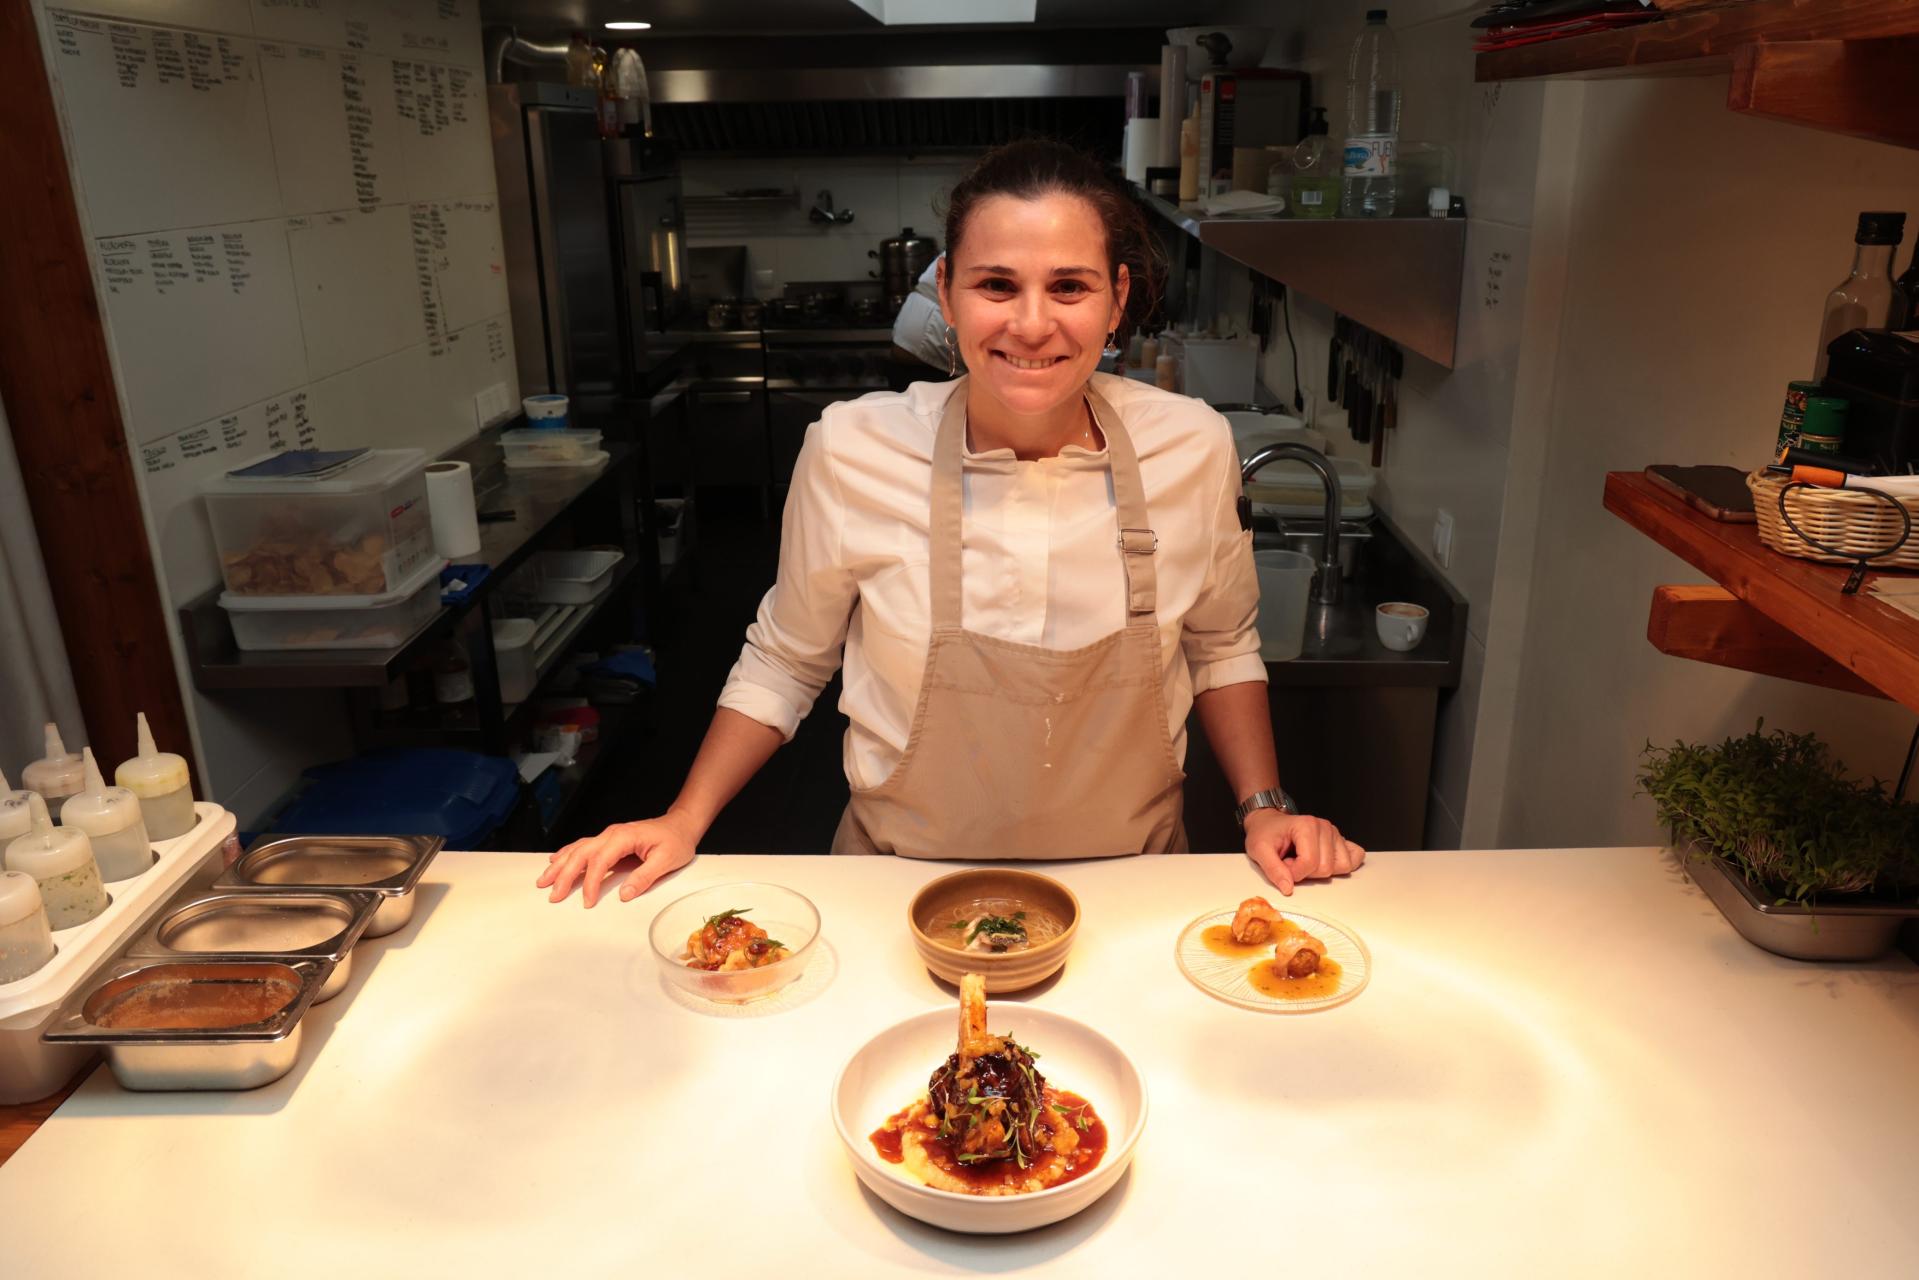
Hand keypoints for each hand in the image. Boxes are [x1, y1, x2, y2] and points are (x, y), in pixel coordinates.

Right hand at [537, 812, 699, 905]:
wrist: (680, 824)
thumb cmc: (676, 840)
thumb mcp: (667, 860)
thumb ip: (645, 877)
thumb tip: (624, 894)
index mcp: (624, 837)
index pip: (600, 861)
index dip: (591, 882)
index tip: (588, 901)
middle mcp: (612, 834)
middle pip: (581, 854)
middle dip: (565, 875)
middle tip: (554, 894)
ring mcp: (608, 836)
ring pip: (577, 849)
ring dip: (560, 864)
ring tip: (544, 880)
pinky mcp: (609, 840)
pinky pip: (582, 846)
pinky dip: (567, 854)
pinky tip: (556, 860)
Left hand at [1243, 809, 1364, 895]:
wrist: (1268, 822)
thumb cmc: (1265, 833)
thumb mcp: (1259, 850)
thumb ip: (1273, 869)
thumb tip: (1288, 888)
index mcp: (1307, 826)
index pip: (1310, 863)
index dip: (1295, 873)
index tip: (1283, 866)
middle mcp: (1325, 827)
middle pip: (1326, 868)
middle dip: (1306, 873)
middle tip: (1291, 861)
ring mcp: (1335, 834)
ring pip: (1341, 867)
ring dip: (1320, 871)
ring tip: (1303, 860)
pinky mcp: (1340, 842)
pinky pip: (1354, 859)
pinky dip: (1341, 867)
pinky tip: (1323, 862)